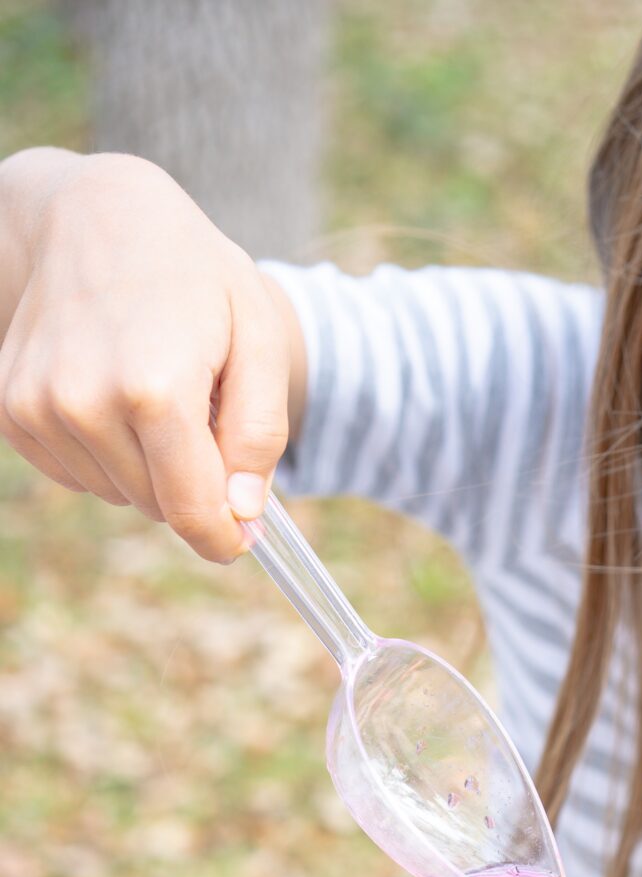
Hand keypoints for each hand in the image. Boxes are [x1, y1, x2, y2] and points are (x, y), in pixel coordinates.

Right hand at [0, 151, 291, 563]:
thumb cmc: (192, 275)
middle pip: (156, 506)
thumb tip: (242, 514)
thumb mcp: (256, 337)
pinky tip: (112, 392)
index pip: (191, 511)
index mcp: (154, 387)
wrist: (96, 215)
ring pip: (116, 493)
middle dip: (188, 478)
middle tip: (197, 406)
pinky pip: (75, 474)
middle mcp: (85, 401)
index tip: (239, 538)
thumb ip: (259, 433)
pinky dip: (104, 451)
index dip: (222, 537)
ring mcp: (38, 405)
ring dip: (145, 463)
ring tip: (151, 387)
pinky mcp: (11, 409)